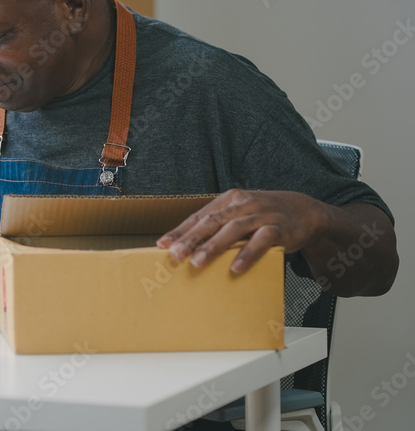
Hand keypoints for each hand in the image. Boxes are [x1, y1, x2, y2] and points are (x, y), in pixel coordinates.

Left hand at [157, 189, 328, 272]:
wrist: (305, 211)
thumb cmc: (264, 216)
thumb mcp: (240, 215)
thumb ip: (219, 226)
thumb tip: (190, 246)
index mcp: (228, 200)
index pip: (199, 216)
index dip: (180, 231)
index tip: (162, 245)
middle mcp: (242, 204)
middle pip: (212, 221)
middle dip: (191, 238)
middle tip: (174, 254)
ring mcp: (261, 214)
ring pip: (233, 229)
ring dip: (213, 247)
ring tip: (197, 262)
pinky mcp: (279, 228)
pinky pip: (261, 241)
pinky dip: (247, 254)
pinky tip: (235, 267)